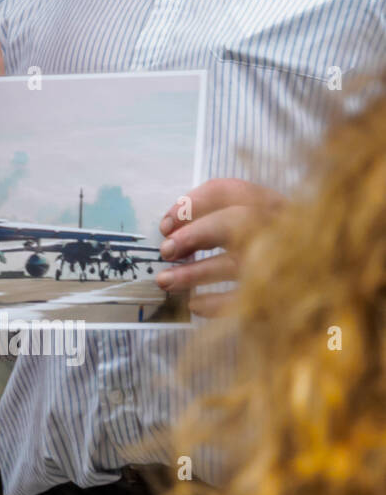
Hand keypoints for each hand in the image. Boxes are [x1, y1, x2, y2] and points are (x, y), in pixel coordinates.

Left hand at [155, 178, 284, 315]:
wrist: (330, 298)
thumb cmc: (285, 257)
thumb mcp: (260, 228)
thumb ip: (220, 221)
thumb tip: (171, 230)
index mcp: (276, 206)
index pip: (230, 191)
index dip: (191, 204)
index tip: (166, 223)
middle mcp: (285, 231)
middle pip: (236, 221)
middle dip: (194, 234)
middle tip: (166, 250)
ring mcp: (289, 266)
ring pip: (235, 265)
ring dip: (192, 273)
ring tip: (164, 281)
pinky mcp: (288, 299)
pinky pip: (245, 302)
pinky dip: (215, 303)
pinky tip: (195, 304)